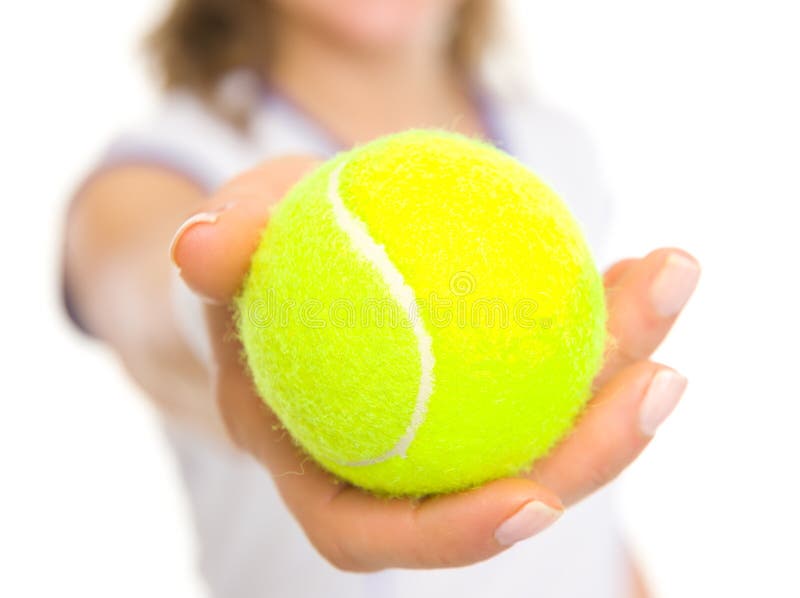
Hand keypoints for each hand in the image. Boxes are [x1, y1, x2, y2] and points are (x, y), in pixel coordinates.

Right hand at [171, 157, 699, 571]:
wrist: (288, 253)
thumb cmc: (251, 266)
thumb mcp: (228, 246)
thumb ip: (220, 250)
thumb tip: (202, 245)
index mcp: (327, 464)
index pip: (380, 529)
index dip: (457, 534)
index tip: (531, 502)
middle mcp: (404, 456)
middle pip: (505, 485)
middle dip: (592, 451)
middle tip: (660, 381)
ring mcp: (459, 418)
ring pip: (551, 418)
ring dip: (624, 364)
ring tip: (669, 280)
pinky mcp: (496, 371)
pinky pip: (556, 355)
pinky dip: (603, 315)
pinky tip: (642, 263)